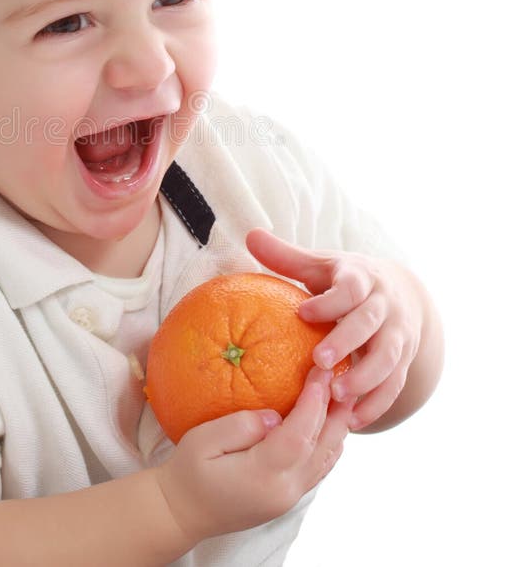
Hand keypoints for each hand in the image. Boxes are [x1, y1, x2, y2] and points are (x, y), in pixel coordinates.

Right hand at [154, 367, 353, 544]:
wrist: (183, 513)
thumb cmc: (188, 473)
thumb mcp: (202, 441)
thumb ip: (239, 426)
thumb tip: (275, 416)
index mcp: (263, 475)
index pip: (299, 436)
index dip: (314, 403)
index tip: (321, 373)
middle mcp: (284, 490)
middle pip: (322, 446)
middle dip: (335, 409)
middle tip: (341, 375)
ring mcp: (289, 497)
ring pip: (327, 458)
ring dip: (338, 425)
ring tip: (343, 394)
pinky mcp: (288, 497)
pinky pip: (319, 467)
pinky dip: (330, 442)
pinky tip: (330, 423)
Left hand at [245, 228, 422, 430]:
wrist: (402, 294)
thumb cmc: (346, 280)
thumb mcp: (320, 264)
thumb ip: (287, 256)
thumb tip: (250, 234)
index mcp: (362, 279)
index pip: (350, 289)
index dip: (330, 301)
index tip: (303, 313)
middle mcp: (385, 306)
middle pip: (370, 324)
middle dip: (347, 342)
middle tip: (319, 361)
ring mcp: (399, 334)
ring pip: (389, 358)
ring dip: (365, 379)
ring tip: (336, 396)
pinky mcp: (404, 361)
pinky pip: (394, 385)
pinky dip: (376, 404)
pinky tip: (351, 421)